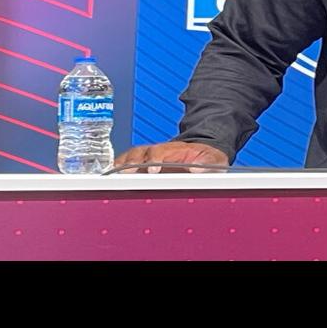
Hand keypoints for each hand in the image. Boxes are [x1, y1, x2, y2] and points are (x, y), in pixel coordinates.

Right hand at [113, 141, 228, 172]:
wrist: (202, 155)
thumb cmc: (207, 158)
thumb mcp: (214, 159)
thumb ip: (208, 163)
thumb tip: (197, 169)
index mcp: (175, 150)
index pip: (159, 151)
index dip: (154, 159)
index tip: (152, 169)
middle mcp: (158, 152)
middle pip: (139, 153)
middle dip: (131, 163)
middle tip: (126, 175)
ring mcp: (149, 157)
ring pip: (130, 157)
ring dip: (121, 166)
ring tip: (114, 177)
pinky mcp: (143, 165)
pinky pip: (126, 163)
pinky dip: (118, 168)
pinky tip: (111, 177)